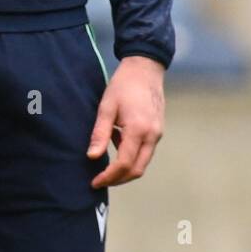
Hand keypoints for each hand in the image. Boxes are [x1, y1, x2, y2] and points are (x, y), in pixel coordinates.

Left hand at [87, 55, 164, 187]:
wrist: (145, 69)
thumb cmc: (123, 85)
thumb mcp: (106, 107)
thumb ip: (100, 133)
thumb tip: (92, 157)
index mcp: (138, 130)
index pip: (125, 164)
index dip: (109, 177)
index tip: (94, 182)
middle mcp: (152, 135)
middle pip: (137, 170)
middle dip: (118, 179)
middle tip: (100, 180)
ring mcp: (157, 134)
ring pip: (143, 163)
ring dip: (125, 168)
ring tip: (106, 163)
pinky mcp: (158, 131)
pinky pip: (145, 151)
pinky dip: (131, 155)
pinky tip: (117, 143)